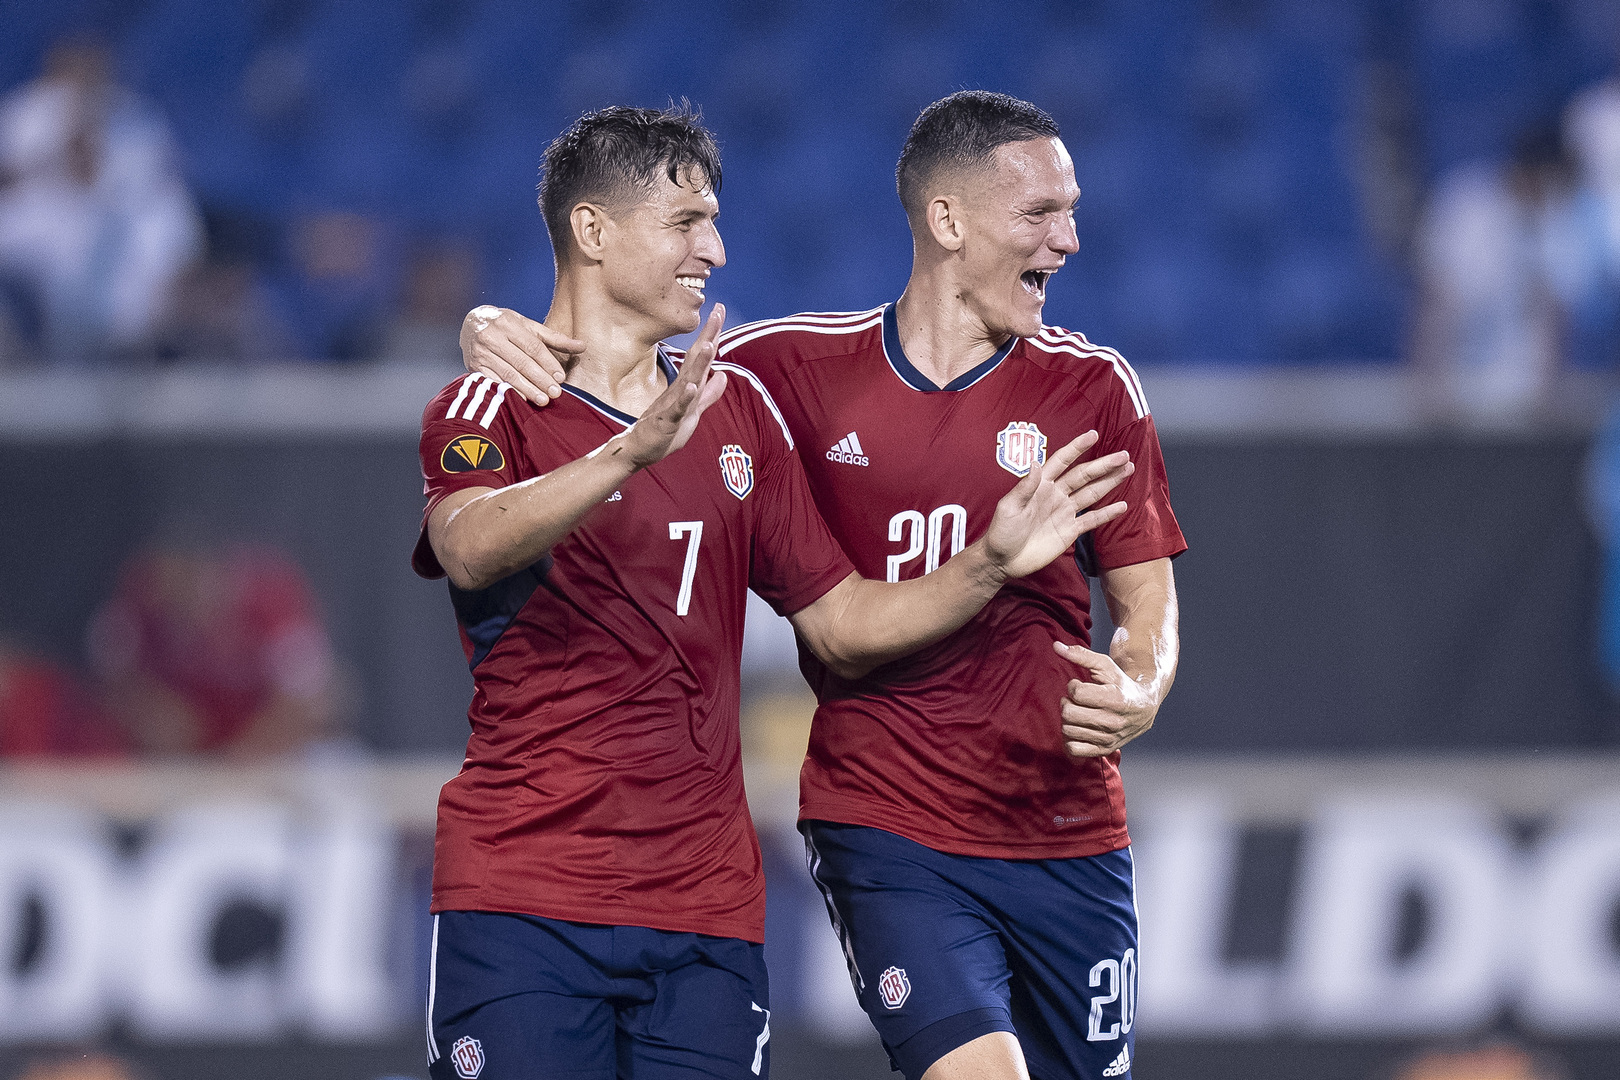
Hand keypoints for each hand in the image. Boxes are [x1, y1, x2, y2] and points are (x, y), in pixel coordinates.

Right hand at [460, 305, 584, 405]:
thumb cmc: (506, 325)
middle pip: (521, 362)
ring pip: (508, 374)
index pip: (532, 347)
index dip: (548, 363)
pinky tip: (522, 399)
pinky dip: (508, 391)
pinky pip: (493, 381)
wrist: (472, 323)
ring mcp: (481, 352)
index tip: (561, 377)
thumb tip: (582, 346)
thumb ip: (554, 338)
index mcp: (508, 323)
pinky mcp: (474, 366)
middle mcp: (492, 336)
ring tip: (543, 400)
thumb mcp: (528, 326)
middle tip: (555, 393)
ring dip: (527, 389)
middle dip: (540, 379)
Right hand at [614, 305, 729, 468]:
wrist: (639, 448)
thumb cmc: (665, 430)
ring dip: (699, 363)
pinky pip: (676, 408)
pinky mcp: (666, 420)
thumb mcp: (693, 411)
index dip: (713, 335)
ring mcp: (672, 403)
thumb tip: (723, 376)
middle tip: (717, 312)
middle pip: (697, 359)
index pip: (703, 356)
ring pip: (688, 380)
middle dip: (708, 336)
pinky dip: (685, 397)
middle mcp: (680, 389)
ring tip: (709, 344)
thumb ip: (709, 394)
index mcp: (687, 385)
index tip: (720, 310)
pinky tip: (692, 386)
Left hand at [981, 431, 1132, 579]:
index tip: (1093, 435)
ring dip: (1110, 482)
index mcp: (1040, 485)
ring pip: (1092, 493)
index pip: (1062, 461)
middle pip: (1083, 475)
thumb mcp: (1008, 508)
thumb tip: (1035, 463)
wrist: (1003, 561)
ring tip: (1128, 469)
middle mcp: (1056, 494)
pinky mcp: (1070, 530)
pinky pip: (1091, 520)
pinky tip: (1122, 505)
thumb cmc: (1001, 532)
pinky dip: (1107, 513)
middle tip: (1124, 455)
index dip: (1077, 448)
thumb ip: (1024, 487)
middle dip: (1103, 465)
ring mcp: (1065, 512)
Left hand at [1053, 640, 1158, 756]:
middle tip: (1075, 700)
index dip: (1073, 686)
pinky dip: (1070, 739)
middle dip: (1067, 703)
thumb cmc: (1120, 684)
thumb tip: (1055, 646)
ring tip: (1079, 712)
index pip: (1076, 693)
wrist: (1144, 707)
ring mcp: (1108, 738)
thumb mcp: (1105, 666)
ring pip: (1068, 730)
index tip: (1080, 685)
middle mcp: (1113, 721)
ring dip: (1068, 719)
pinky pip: (1074, 749)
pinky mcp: (1104, 749)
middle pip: (1068, 713)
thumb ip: (1080, 655)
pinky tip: (1077, 728)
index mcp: (1115, 699)